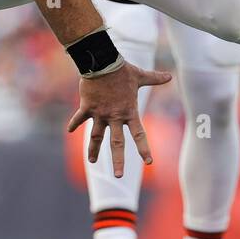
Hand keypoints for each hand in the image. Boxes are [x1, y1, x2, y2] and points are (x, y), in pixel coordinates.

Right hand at [66, 62, 171, 176]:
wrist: (102, 62)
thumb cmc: (123, 70)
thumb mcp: (140, 76)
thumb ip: (155, 78)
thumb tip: (170, 75)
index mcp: (129, 112)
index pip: (139, 134)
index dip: (144, 148)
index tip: (149, 162)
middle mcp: (115, 116)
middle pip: (117, 143)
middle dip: (118, 161)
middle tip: (119, 176)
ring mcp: (100, 113)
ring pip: (96, 137)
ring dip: (93, 150)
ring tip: (91, 162)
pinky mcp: (87, 107)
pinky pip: (79, 119)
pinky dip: (73, 124)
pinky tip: (69, 131)